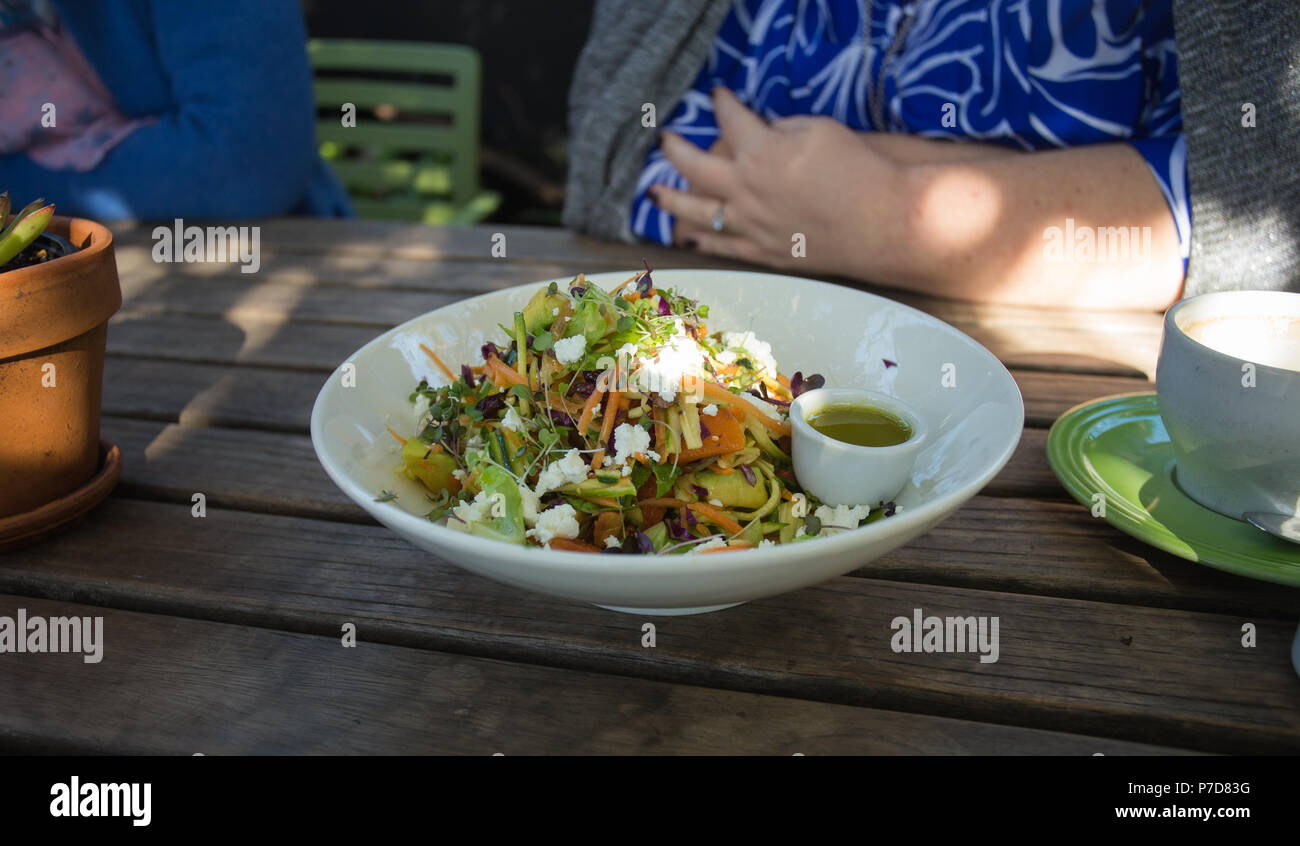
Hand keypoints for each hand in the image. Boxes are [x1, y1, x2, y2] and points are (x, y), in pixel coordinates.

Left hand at [648, 87, 901, 278]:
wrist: (880, 221)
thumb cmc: (857, 170)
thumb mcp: (819, 129)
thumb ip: (784, 129)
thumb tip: (767, 134)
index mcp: (759, 152)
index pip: (730, 120)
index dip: (722, 104)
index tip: (717, 96)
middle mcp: (745, 189)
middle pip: (694, 166)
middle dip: (675, 149)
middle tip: (665, 139)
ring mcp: (750, 225)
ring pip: (696, 212)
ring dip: (670, 200)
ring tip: (654, 193)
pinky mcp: (763, 253)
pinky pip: (721, 247)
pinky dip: (700, 241)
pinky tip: (686, 237)